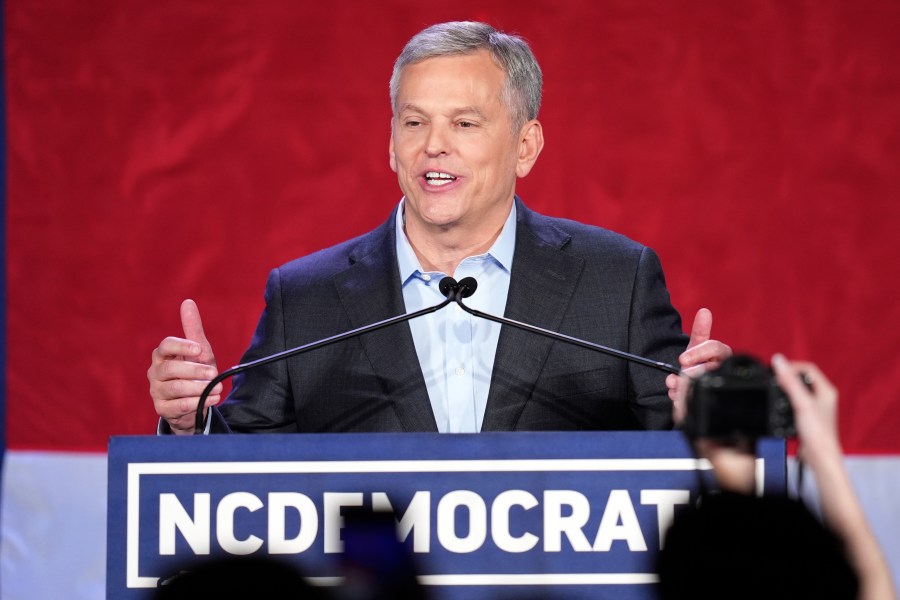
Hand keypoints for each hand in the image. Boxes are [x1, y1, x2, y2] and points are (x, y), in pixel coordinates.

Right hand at [147, 299, 222, 433]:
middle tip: (214, 372)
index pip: (165, 346)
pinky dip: (197, 402)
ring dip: (199, 388)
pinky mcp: (162, 408)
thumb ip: (193, 329)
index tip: (199, 349)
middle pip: (171, 369)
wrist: (195, 402)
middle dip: (195, 370)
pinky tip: (212, 399)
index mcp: (163, 355)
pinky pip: (177, 406)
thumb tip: (187, 302)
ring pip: (175, 388)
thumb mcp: (198, 350)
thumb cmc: (195, 372)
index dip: (182, 346)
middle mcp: (156, 372)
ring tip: (217, 388)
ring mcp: (157, 391)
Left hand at [667, 308, 732, 421]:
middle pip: (709, 370)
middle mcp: (723, 370)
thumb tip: (704, 311)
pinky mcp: (711, 401)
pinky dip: (683, 400)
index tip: (681, 359)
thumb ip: (700, 331)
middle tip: (678, 377)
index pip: (715, 349)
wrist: (694, 387)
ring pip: (703, 387)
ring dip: (683, 387)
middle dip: (690, 373)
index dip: (698, 353)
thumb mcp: (697, 347)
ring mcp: (719, 386)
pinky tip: (675, 396)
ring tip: (673, 386)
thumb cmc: (699, 363)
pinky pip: (697, 402)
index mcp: (723, 354)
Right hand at [771, 354, 840, 468]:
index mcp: (826, 390)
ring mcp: (815, 407)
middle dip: (787, 378)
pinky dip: (785, 402)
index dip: (791, 367)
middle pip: (802, 378)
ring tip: (775, 392)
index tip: (777, 371)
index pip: (807, 368)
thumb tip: (779, 361)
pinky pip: (795, 403)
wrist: (819, 456)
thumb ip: (789, 381)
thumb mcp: (801, 402)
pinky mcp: (808, 417)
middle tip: (773, 380)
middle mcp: (823, 397)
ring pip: (797, 391)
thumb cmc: (817, 432)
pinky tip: (779, 407)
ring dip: (785, 390)